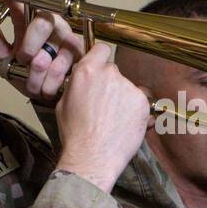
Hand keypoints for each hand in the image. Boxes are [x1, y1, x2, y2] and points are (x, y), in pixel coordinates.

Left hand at [0, 0, 84, 102]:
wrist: (50, 95)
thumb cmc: (30, 72)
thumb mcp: (6, 55)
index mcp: (32, 19)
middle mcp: (52, 23)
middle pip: (42, 21)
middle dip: (28, 46)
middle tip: (23, 60)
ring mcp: (67, 38)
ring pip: (46, 54)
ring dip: (34, 74)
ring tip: (33, 79)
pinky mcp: (79, 55)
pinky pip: (56, 70)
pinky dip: (45, 83)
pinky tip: (45, 85)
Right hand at [54, 43, 151, 193]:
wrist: (92, 157)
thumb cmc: (75, 134)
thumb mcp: (63, 103)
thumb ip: (76, 85)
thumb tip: (82, 79)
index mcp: (87, 71)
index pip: (101, 49)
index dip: (101, 58)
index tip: (102, 69)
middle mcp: (109, 74)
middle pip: (114, 71)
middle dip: (110, 84)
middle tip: (105, 105)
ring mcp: (128, 87)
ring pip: (128, 88)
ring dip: (123, 99)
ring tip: (113, 121)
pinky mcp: (142, 102)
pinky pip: (140, 102)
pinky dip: (135, 112)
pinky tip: (124, 126)